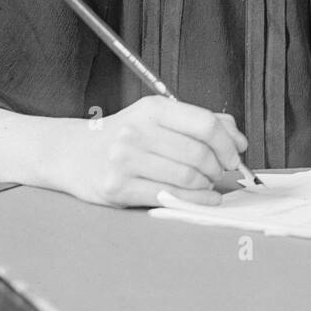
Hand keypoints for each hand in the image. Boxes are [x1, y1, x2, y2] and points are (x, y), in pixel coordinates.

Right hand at [60, 94, 248, 208]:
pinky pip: (170, 197)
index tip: (235, 154)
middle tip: (220, 172)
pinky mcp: (118, 188)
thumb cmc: (124, 137)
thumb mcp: (157, 118)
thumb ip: (199, 123)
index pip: (204, 124)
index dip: (228, 142)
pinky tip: (204, 199)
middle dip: (218, 167)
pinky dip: (196, 201)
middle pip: (199, 153)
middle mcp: (137, 132)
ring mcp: (126, 161)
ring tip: (206, 183)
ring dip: (207, 185)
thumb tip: (238, 140)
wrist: (72, 154)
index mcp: (152, 109)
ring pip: (188, 177)